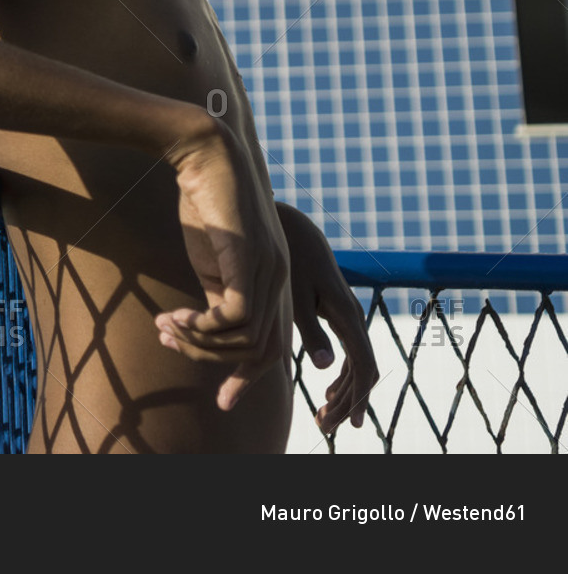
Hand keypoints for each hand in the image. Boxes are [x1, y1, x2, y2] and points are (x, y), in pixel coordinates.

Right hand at [154, 117, 289, 411]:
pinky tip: (178, 316)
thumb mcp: (211, 254)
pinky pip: (235, 317)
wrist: (204, 153)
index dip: (248, 376)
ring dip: (201, 343)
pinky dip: (205, 327)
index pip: (272, 344)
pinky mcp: (248, 259)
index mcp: (274, 279)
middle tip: (169, 344)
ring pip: (247, 338)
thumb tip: (204, 328)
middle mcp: (281, 279)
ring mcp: (268, 269)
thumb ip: (216, 290)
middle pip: (262, 350)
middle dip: (216, 363)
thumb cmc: (203, 198)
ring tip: (166, 326)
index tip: (223, 401)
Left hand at [276, 204, 378, 435]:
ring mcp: (347, 315)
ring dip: (345, 392)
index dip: (357, 397)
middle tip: (326, 427)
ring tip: (324, 416)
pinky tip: (326, 391)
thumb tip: (324, 366)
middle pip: (363, 371)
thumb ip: (309, 329)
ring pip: (357, 363)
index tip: (347, 423)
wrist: (293, 227)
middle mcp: (353, 317)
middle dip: (348, 402)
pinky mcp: (336, 312)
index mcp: (346, 315)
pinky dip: (341, 374)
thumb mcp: (296, 295)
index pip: (364, 366)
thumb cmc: (290, 259)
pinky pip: (349, 351)